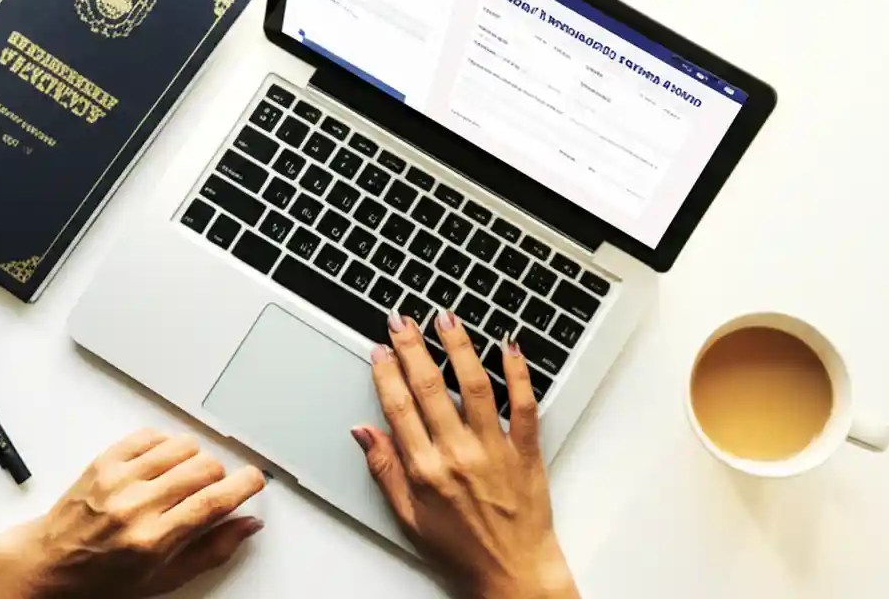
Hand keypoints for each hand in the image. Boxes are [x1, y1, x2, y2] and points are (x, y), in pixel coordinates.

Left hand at [0, 428, 265, 597]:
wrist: (49, 565)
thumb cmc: (103, 578)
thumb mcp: (163, 580)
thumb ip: (211, 551)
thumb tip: (247, 525)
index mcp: (152, 541)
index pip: (213, 502)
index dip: (244, 485)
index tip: (255, 480)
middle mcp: (134, 507)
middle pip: (203, 468)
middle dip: (219, 475)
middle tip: (212, 488)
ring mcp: (117, 480)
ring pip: (182, 445)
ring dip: (194, 458)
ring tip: (183, 478)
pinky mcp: (103, 461)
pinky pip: (151, 435)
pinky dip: (166, 444)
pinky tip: (161, 464)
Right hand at [352, 311, 579, 598]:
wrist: (513, 570)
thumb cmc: (461, 547)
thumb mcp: (409, 516)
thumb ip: (385, 470)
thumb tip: (363, 431)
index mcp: (425, 470)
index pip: (399, 407)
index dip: (386, 373)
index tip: (379, 348)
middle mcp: (458, 454)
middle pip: (431, 387)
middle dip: (413, 347)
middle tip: (402, 319)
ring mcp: (494, 449)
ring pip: (475, 385)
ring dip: (459, 346)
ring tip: (446, 317)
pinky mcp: (525, 450)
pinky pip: (524, 405)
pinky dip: (518, 373)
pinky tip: (509, 345)